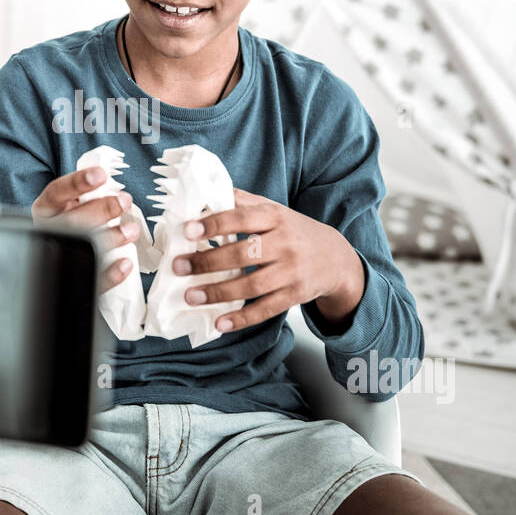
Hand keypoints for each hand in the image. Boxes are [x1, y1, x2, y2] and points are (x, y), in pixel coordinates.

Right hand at [31, 166, 140, 294]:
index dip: (78, 183)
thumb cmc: (75, 225)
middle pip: (71, 221)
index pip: (57, 192)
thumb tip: (117, 193)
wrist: (62, 265)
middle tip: (124, 202)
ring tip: (130, 230)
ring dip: (111, 238)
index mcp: (47, 209)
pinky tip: (125, 262)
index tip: (100, 175)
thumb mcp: (75, 206)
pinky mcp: (75, 278)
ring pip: (83, 248)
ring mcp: (60, 256)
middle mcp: (50, 231)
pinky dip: (111, 272)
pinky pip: (92, 279)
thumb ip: (90, 199)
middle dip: (102, 210)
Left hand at [173, 188, 363, 332]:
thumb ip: (242, 202)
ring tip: (191, 296)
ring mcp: (291, 272)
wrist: (336, 259)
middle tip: (179, 267)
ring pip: (252, 285)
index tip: (188, 230)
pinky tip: (220, 323)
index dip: (215, 224)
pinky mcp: (295, 296)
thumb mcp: (274, 210)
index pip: (243, 218)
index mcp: (276, 217)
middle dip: (208, 262)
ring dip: (218, 292)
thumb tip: (204, 192)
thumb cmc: (294, 232)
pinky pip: (266, 309)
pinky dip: (242, 318)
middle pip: (243, 254)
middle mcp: (285, 244)